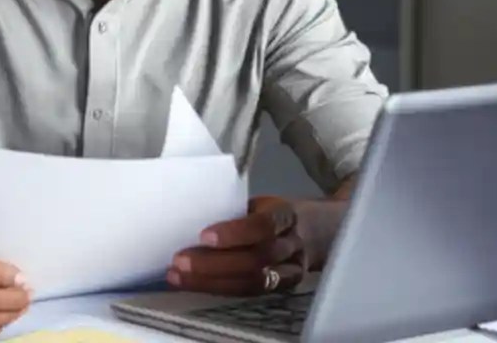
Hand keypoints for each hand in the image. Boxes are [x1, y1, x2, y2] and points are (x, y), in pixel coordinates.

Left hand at [168, 196, 346, 295]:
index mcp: (287, 215)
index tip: (204, 235)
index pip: (263, 225)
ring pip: (252, 281)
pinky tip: (193, 284)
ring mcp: (291, 271)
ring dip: (211, 281)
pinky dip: (219, 289)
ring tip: (178, 276)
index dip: (235, 232)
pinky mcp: (283, 289)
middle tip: (180, 260)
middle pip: (256, 259)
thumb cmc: (276, 213)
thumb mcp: (263, 203)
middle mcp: (292, 245)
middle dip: (215, 263)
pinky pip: (250, 293)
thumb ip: (236, 209)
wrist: (318, 231)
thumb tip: (190, 212)